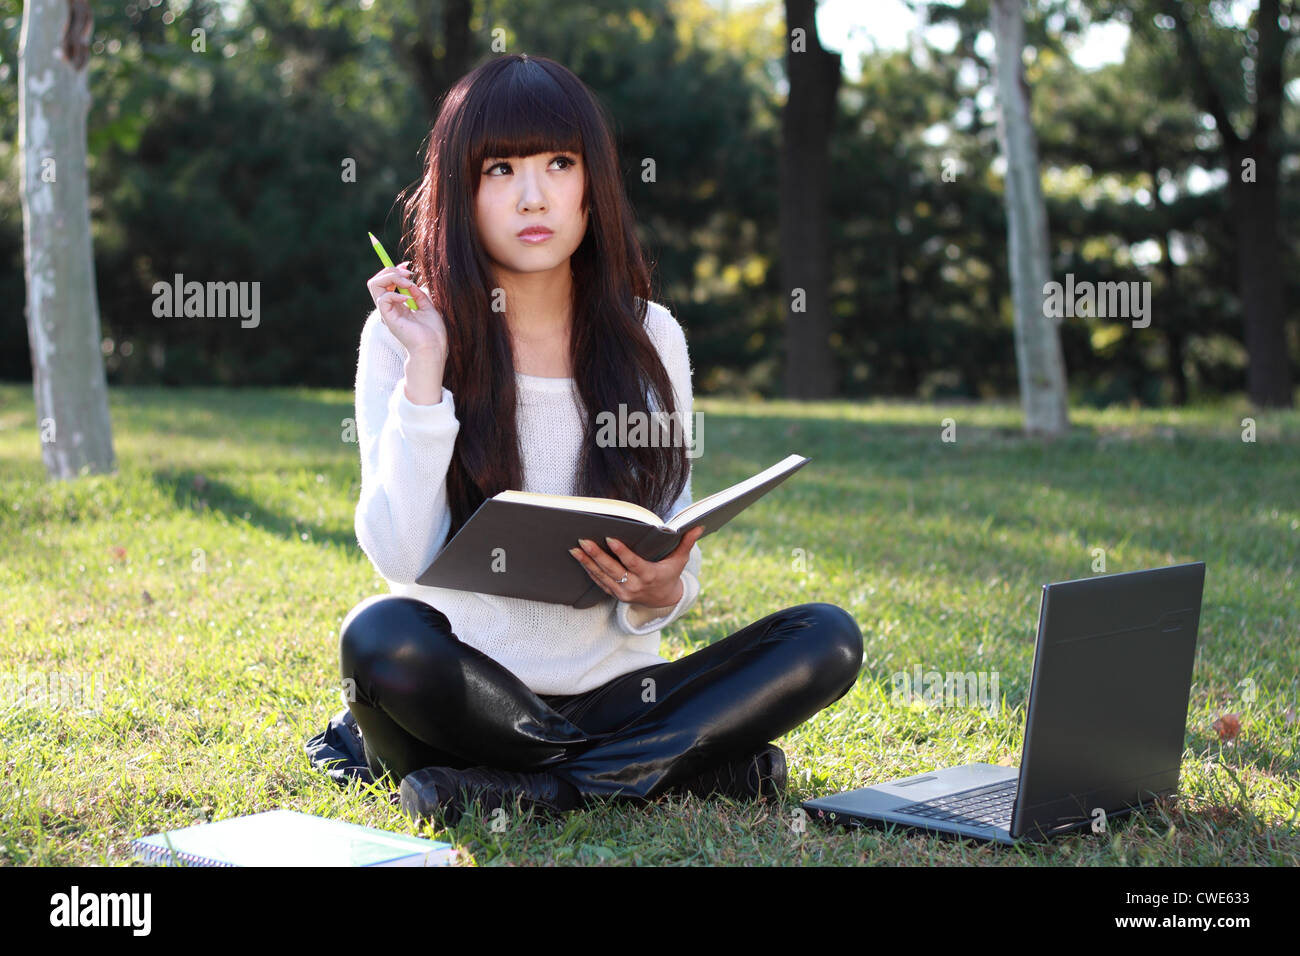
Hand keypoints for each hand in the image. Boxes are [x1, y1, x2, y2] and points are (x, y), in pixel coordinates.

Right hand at [366, 261, 447, 364]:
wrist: (433, 348)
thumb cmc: (432, 333)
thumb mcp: (428, 307)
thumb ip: (419, 294)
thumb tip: (413, 282)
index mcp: (398, 305)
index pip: (386, 282)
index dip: (394, 270)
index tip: (408, 266)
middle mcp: (390, 307)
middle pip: (376, 281)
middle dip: (391, 270)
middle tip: (409, 274)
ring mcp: (388, 312)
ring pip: (374, 285)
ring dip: (391, 278)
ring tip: (408, 284)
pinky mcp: (388, 318)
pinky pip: (382, 299)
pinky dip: (394, 294)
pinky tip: (407, 299)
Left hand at [569, 526, 704, 607]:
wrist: (663, 600)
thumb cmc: (670, 574)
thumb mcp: (680, 560)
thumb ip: (686, 542)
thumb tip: (698, 525)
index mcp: (649, 575)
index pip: (632, 563)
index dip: (621, 552)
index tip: (609, 539)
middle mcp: (634, 586)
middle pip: (612, 569)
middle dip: (596, 555)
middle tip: (583, 541)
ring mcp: (623, 592)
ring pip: (601, 576)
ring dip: (587, 562)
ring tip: (575, 549)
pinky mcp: (615, 594)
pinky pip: (599, 582)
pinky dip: (589, 570)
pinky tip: (579, 559)